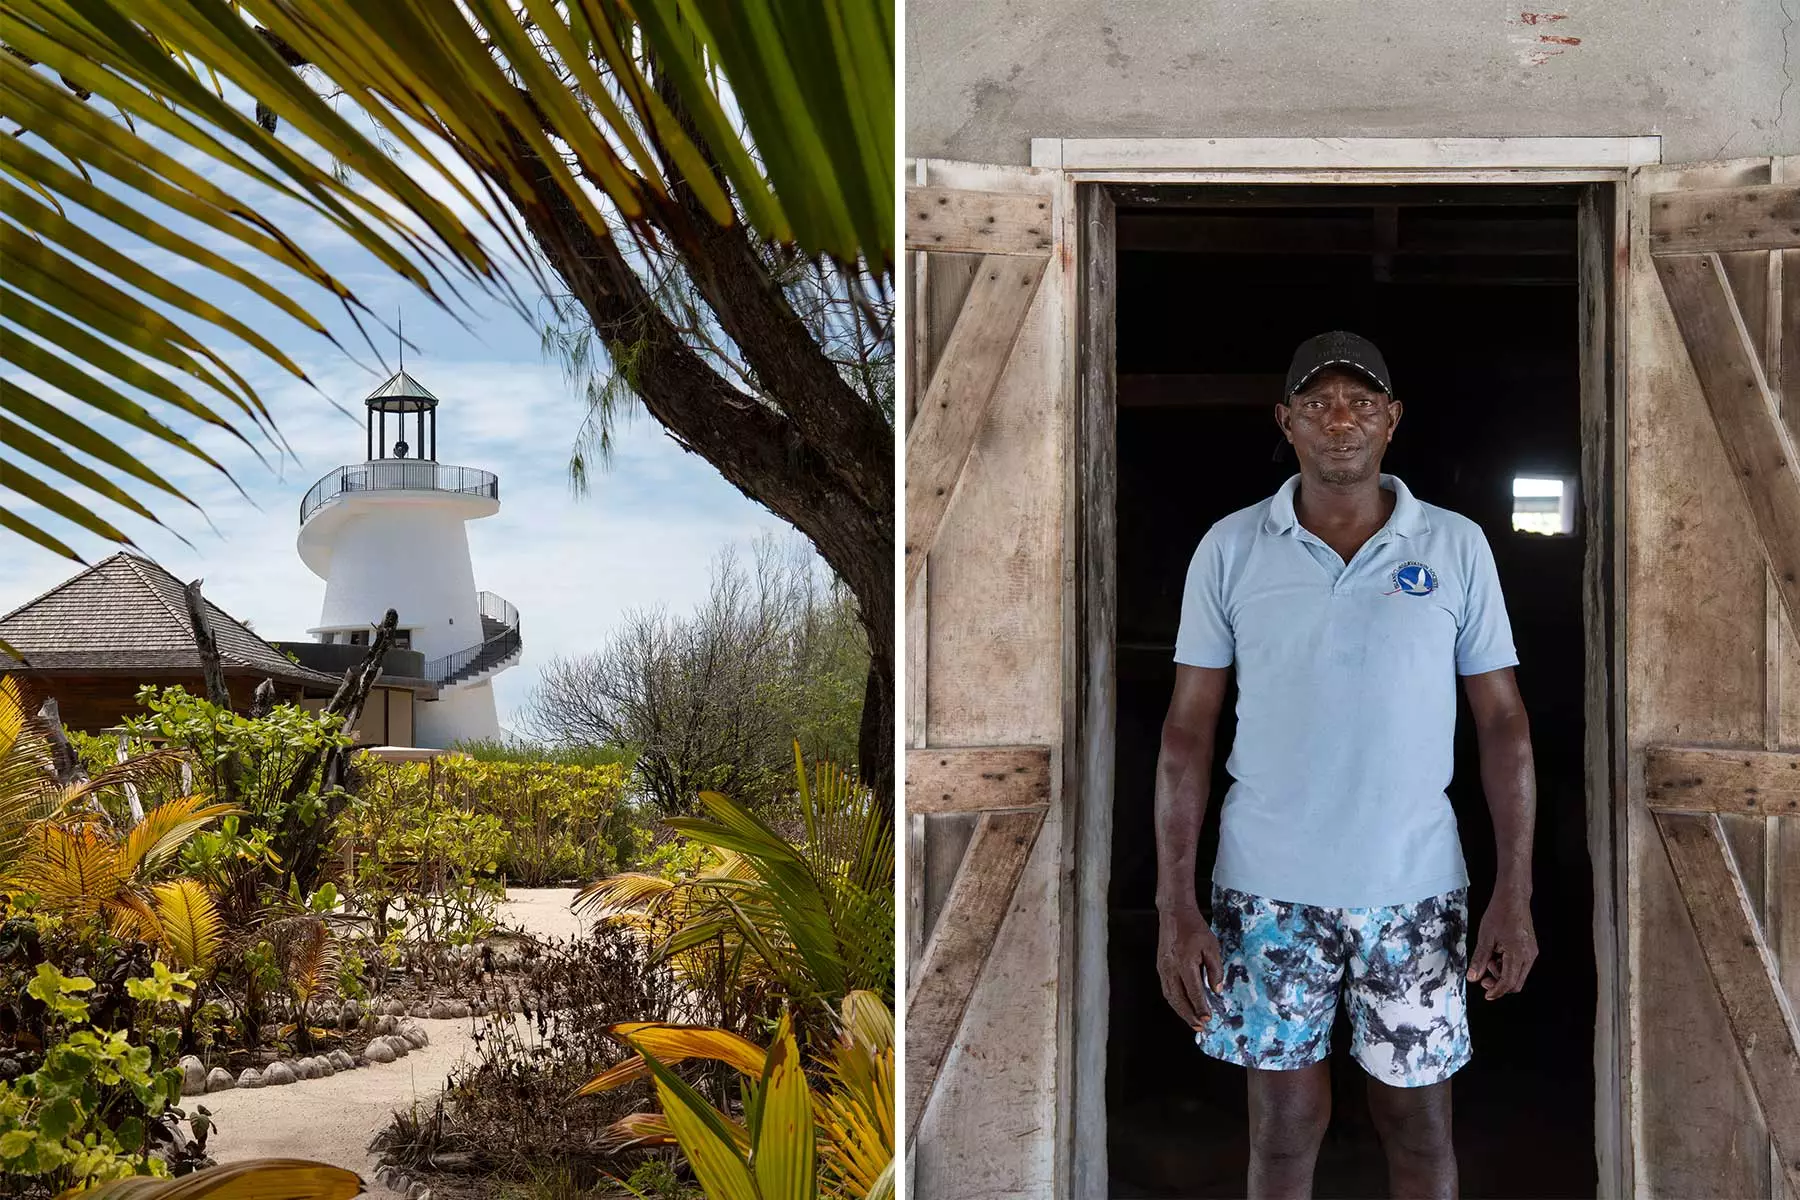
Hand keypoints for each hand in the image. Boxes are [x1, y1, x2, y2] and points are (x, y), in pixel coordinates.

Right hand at [1157, 905, 1225, 1027]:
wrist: (1175, 914)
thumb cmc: (1194, 928)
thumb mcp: (1212, 947)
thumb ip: (1216, 970)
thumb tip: (1217, 990)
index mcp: (1185, 963)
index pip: (1193, 991)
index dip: (1201, 1007)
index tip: (1208, 1019)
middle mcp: (1171, 968)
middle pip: (1179, 999)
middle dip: (1189, 1015)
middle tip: (1200, 1027)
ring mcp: (1163, 968)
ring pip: (1170, 996)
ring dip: (1181, 1011)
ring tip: (1192, 1021)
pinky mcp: (1160, 967)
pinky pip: (1166, 989)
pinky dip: (1174, 1001)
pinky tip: (1182, 1006)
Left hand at [1466, 888, 1536, 999]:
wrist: (1513, 898)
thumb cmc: (1500, 913)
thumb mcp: (1485, 938)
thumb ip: (1479, 960)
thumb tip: (1473, 978)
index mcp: (1518, 954)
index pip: (1508, 982)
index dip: (1496, 991)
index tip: (1486, 995)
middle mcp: (1529, 956)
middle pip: (1516, 983)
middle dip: (1499, 984)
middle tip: (1483, 977)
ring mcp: (1531, 952)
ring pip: (1518, 975)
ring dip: (1502, 973)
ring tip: (1490, 959)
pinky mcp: (1530, 948)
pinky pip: (1520, 965)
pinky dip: (1508, 966)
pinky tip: (1497, 955)